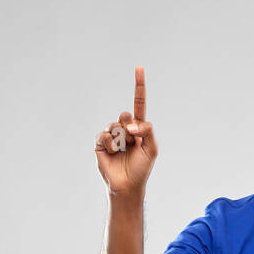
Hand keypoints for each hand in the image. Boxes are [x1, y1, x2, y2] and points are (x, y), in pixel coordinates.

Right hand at [94, 65, 157, 198]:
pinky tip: (113, 153)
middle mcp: (124, 128)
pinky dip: (111, 145)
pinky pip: (105, 135)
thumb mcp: (152, 148)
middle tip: (132, 143)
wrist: (128, 185)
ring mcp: (112, 135)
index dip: (139, 86)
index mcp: (138, 127)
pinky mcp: (101, 143)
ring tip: (123, 151)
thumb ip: (147, 130)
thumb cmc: (142, 168)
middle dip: (130, 128)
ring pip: (115, 125)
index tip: (139, 68)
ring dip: (121, 140)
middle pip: (125, 114)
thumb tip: (131, 124)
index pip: (139, 103)